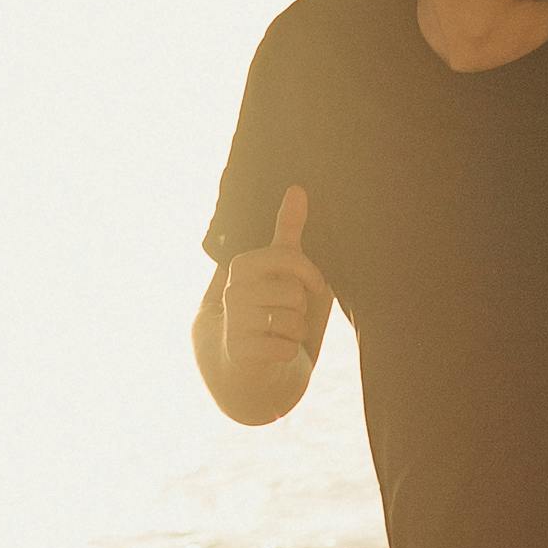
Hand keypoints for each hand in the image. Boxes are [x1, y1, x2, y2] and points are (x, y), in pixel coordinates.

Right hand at [221, 185, 329, 380]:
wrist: (243, 358)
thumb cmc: (267, 306)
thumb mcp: (278, 267)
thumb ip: (287, 230)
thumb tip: (297, 189)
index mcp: (241, 266)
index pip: (287, 258)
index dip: (309, 273)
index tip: (315, 284)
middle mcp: (232, 292)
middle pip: (293, 293)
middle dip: (301, 308)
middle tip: (287, 314)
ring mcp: (233, 322)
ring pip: (292, 321)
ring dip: (296, 331)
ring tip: (279, 331)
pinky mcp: (239, 351)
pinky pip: (286, 348)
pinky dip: (288, 351)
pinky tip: (274, 349)